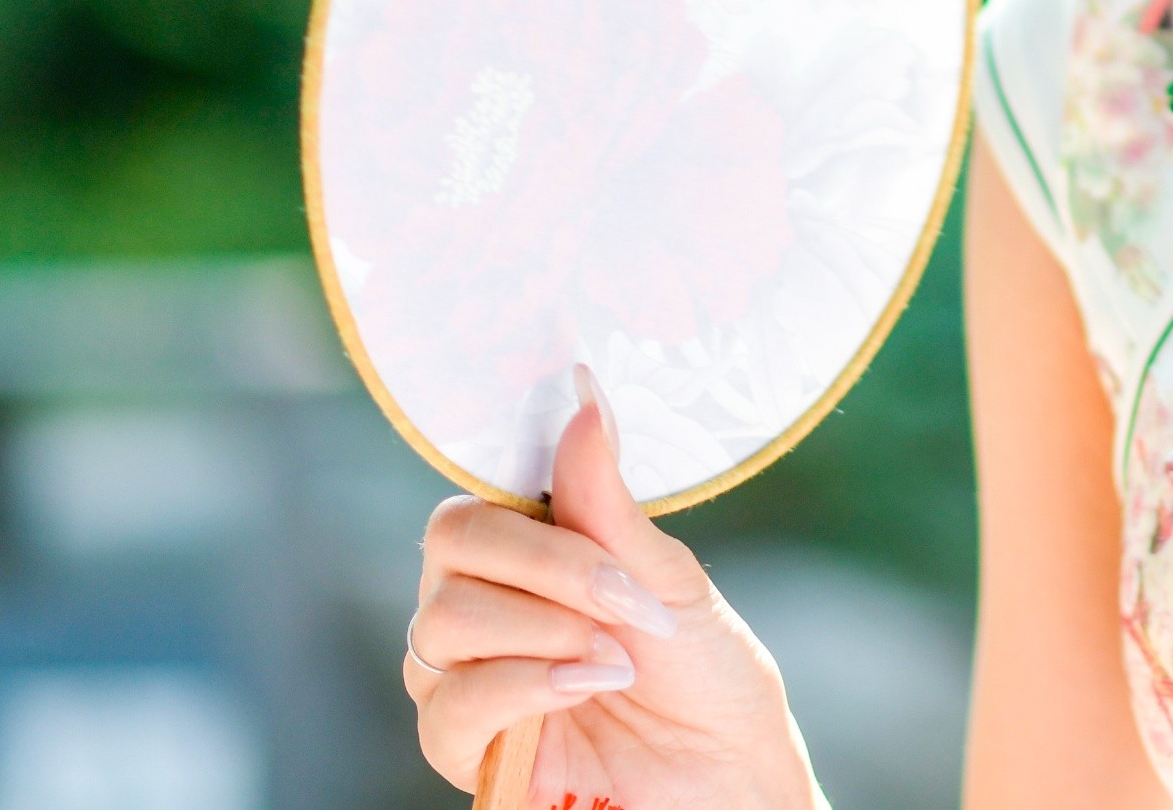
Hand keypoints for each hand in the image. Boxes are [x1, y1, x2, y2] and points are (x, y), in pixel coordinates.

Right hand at [404, 365, 822, 808]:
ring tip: (617, 658)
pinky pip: (450, 707)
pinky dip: (523, 685)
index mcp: (523, 563)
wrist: (731, 774)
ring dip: (545, 629)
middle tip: (627, 600)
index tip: (596, 507)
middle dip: (551, 565)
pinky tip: (585, 686)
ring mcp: (465, 682)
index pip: (470, 505)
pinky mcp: (468, 754)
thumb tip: (584, 401)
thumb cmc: (706, 678)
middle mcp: (479, 615)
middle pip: (450, 547)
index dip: (527, 502)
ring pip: (441, 621)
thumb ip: (609, 504)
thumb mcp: (669, 579)